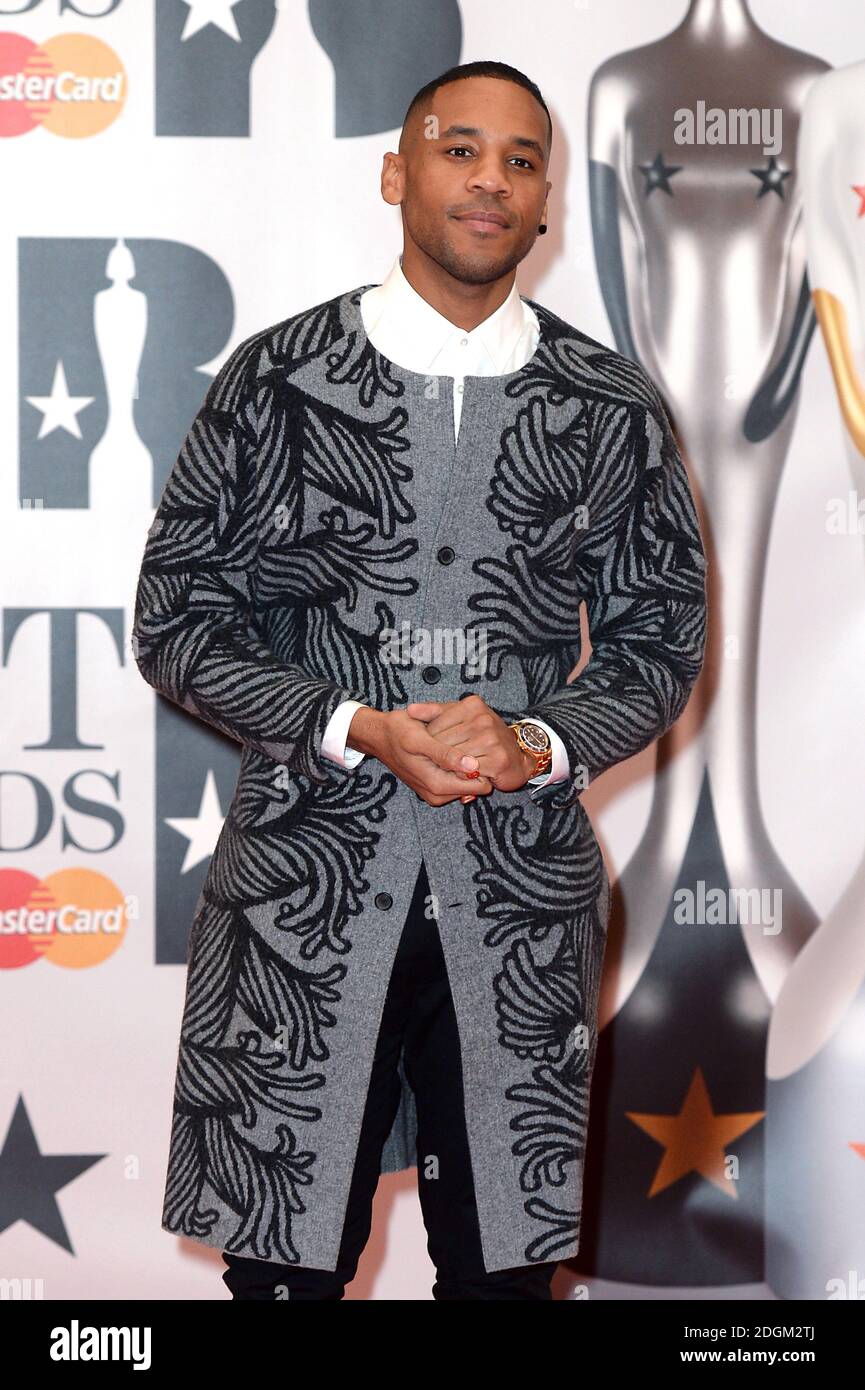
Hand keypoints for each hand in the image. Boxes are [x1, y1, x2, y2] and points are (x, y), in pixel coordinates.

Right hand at [345, 705, 495, 805]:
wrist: (378, 736)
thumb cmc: (397, 732)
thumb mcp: (419, 739)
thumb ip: (445, 755)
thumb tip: (472, 766)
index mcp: (436, 785)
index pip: (480, 784)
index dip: (485, 766)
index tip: (480, 745)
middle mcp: (438, 794)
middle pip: (476, 784)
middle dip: (476, 764)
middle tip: (469, 740)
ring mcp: (437, 792)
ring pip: (469, 781)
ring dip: (467, 763)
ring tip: (457, 742)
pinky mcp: (436, 786)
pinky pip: (458, 779)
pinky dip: (458, 764)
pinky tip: (450, 748)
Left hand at [405, 695, 535, 802]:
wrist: (517, 757)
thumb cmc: (485, 736)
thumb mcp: (460, 717)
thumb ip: (435, 712)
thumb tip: (410, 710)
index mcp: (472, 705)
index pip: (436, 725)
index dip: (429, 741)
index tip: (428, 750)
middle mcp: (483, 719)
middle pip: (442, 743)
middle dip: (436, 756)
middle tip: (433, 764)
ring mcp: (491, 739)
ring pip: (453, 759)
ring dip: (447, 768)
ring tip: (446, 771)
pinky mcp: (498, 759)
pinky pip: (467, 772)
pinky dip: (461, 777)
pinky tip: (461, 776)